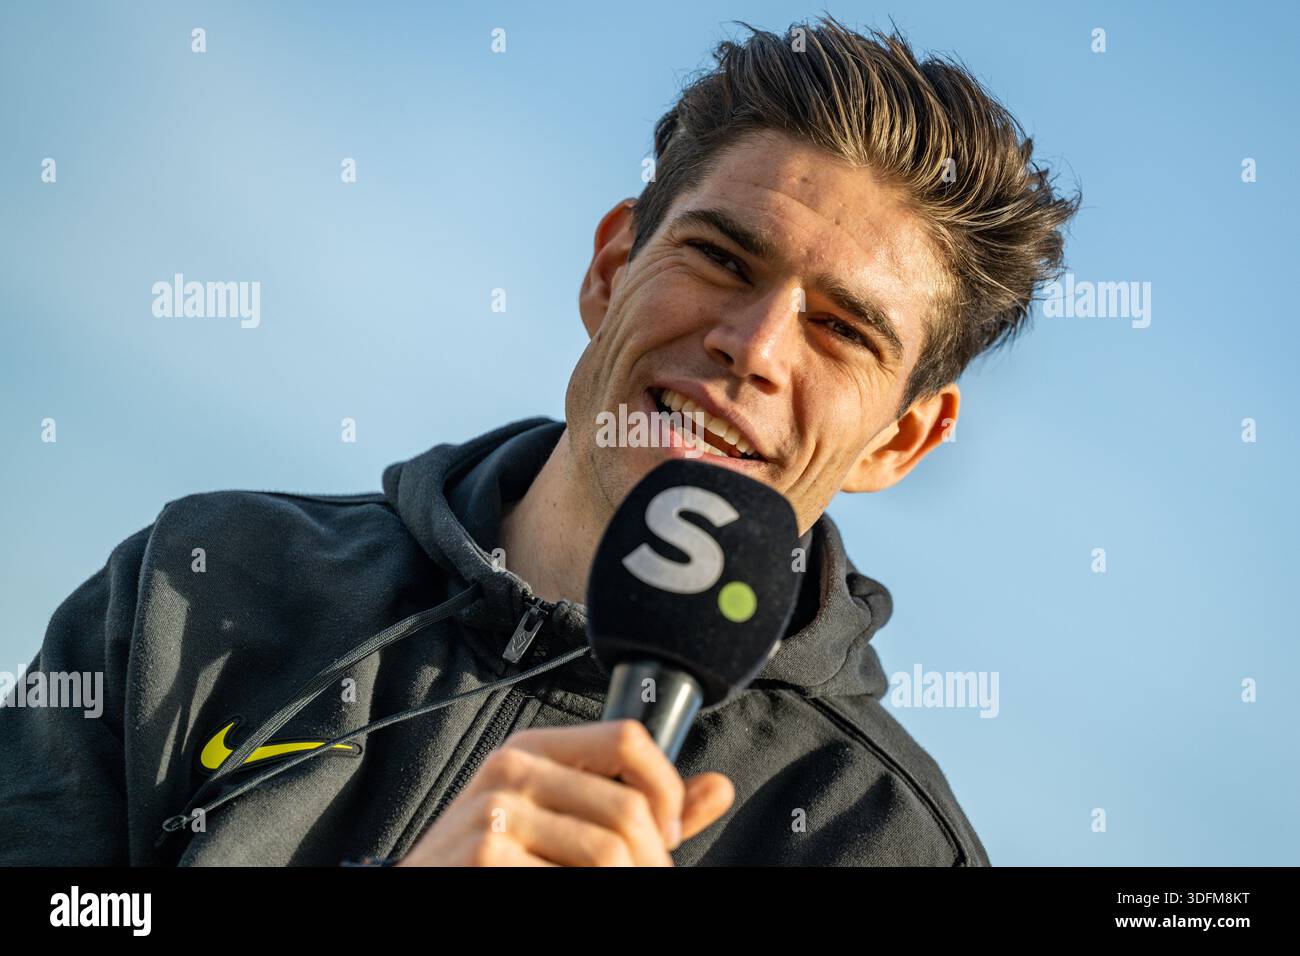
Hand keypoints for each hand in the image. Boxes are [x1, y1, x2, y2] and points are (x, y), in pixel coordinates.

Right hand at [395, 719, 733, 865]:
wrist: (422, 897)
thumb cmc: (491, 868)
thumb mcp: (562, 823)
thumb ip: (640, 807)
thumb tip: (719, 788)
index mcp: (533, 750)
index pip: (628, 738)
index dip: (666, 789)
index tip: (669, 834)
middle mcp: (511, 769)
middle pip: (627, 807)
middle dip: (652, 859)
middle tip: (649, 881)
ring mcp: (494, 812)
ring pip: (608, 851)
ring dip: (630, 882)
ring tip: (619, 896)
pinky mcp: (484, 856)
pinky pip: (569, 881)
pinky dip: (586, 898)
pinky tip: (566, 899)